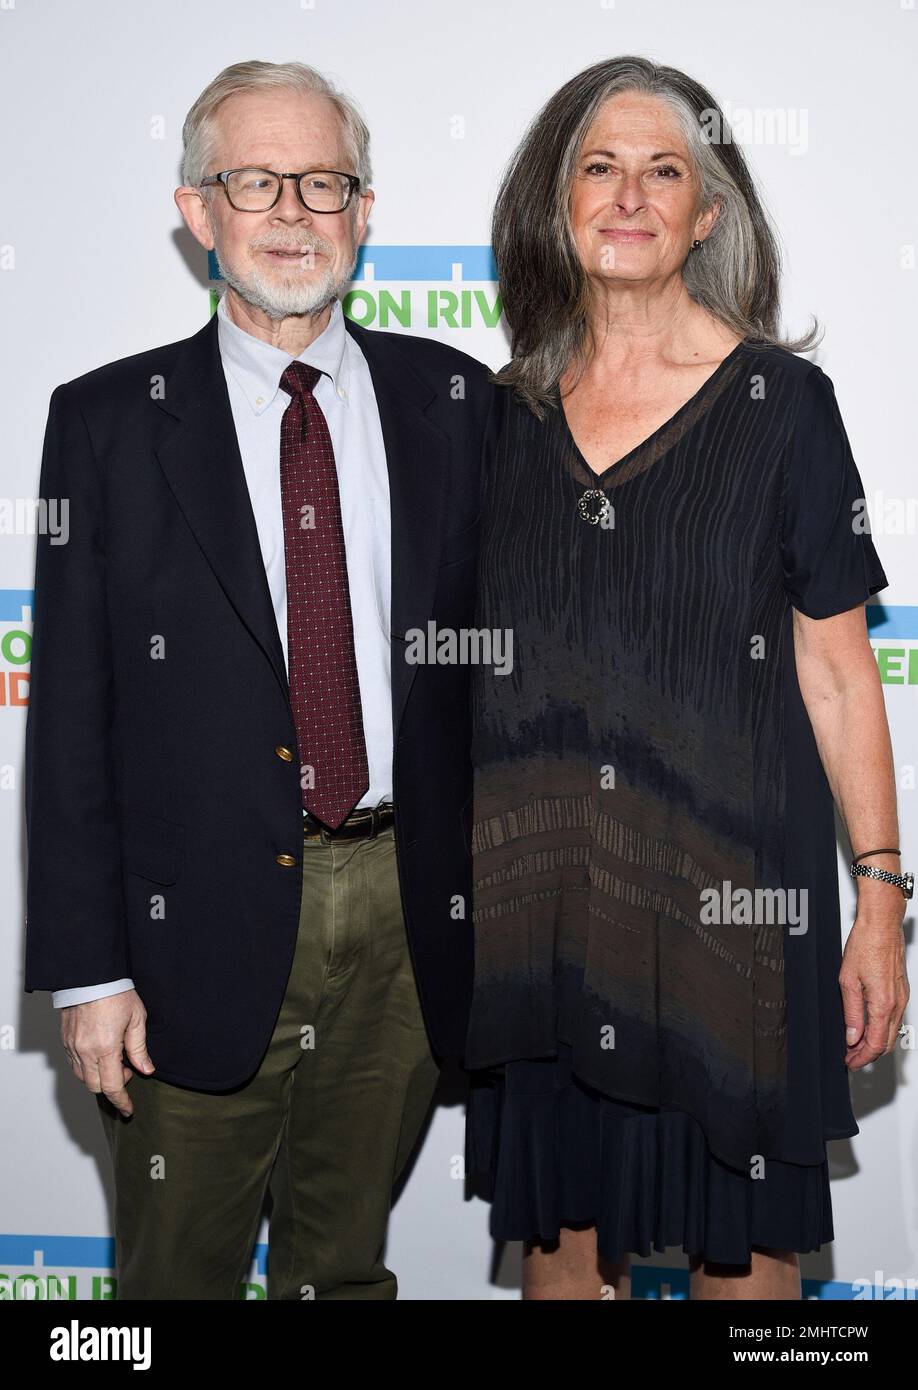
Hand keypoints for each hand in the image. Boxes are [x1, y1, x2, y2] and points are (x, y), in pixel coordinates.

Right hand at [60, 989, 154, 1115]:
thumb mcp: (137, 1018)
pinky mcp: (65, 1039)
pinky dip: (87, 1066)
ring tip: (115, 1058)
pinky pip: (74, 1063)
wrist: (90, 974)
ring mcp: (72, 1046)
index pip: (113, 1086)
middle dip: (112, 1086)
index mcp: (105, 1048)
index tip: (128, 1109)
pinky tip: (100, 1053)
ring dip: (98, 1076)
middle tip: (127, 1069)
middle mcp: (85, 1051)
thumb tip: (146, 1069)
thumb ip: (139, 1048)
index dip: (121, 1101)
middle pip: (95, 1086)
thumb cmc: (115, 992)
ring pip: (82, 1077)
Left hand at [839, 895, 908, 1069]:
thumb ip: (851, 1012)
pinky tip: (867, 1026)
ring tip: (854, 1044)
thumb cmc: (865, 945)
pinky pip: (893, 1018)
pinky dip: (881, 1028)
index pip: (875, 1044)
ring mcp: (902, 997)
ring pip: (891, 1032)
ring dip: (874, 1042)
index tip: (850, 1062)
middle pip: (886, 1042)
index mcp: (883, 1004)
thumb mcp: (848, 981)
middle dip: (868, 1054)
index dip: (862, 1058)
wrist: (882, 926)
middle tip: (850, 1056)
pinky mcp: (901, 991)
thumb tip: (852, 1036)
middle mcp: (897, 1003)